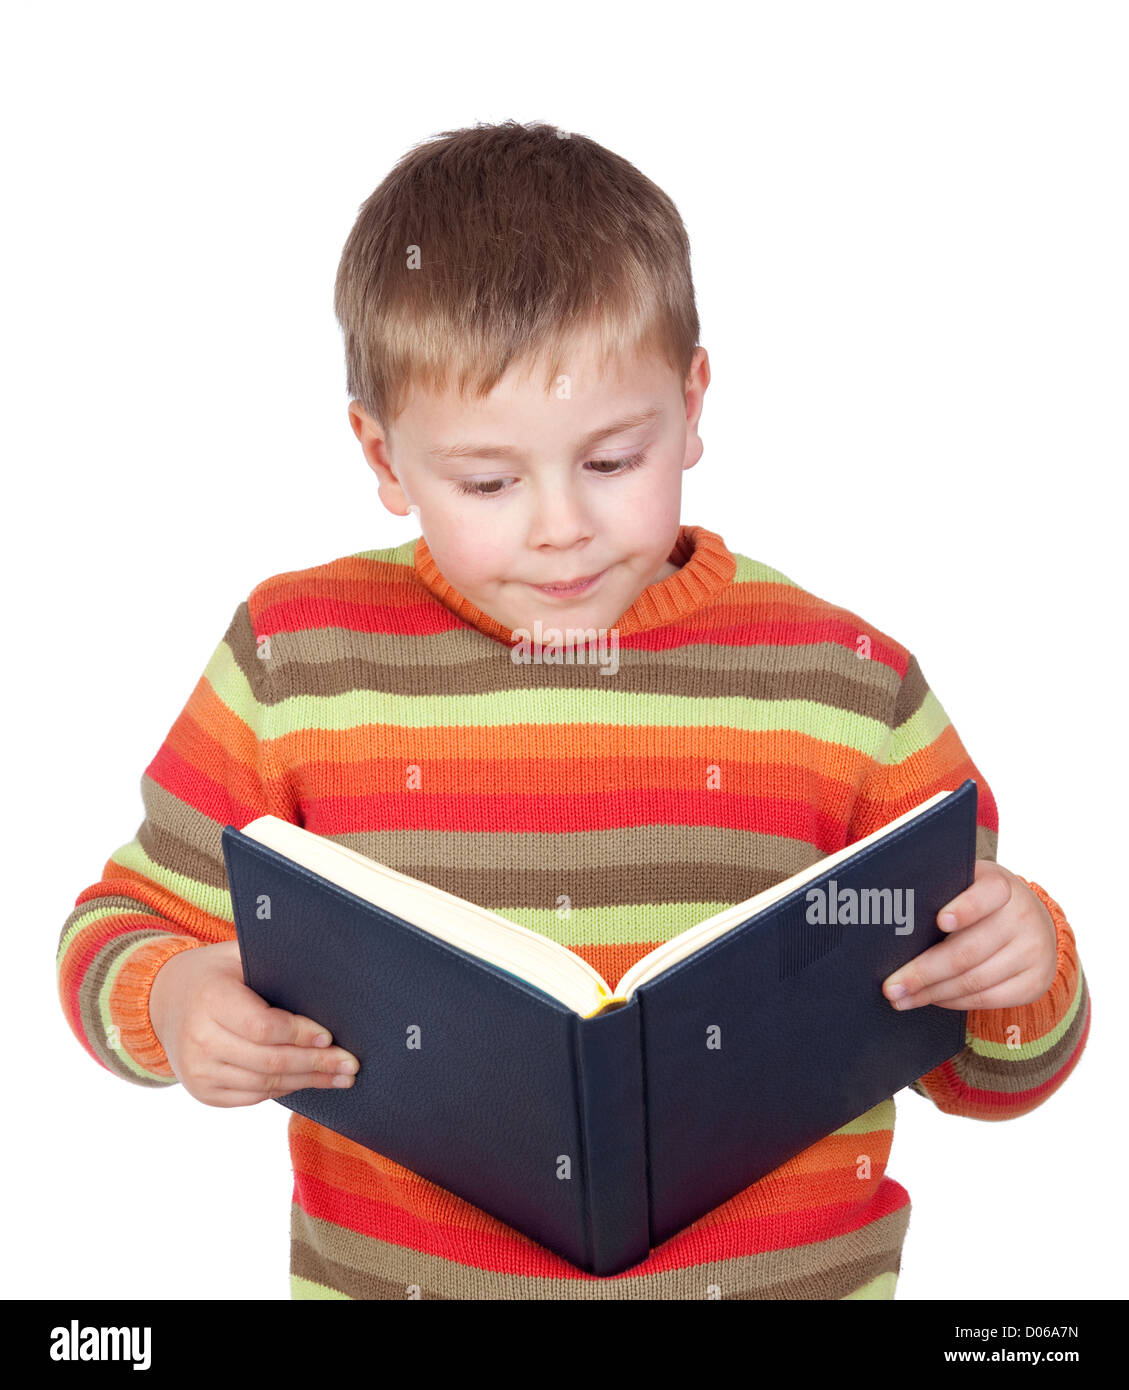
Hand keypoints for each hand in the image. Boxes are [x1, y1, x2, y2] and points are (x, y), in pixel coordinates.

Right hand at [148, 939, 359, 1106]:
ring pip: (265, 1085)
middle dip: (316, 1064)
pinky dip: (285, 1090)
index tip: (330, 1036)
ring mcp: (198, 1071)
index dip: (300, 1035)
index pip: (263, 1027)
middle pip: (269, 1062)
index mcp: (211, 999)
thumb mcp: (237, 956)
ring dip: (308, 1082)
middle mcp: (200, 1039)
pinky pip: (252, 1097)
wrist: (165, 1001)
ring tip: (340, 1077)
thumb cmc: (216, 974)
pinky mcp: (202, 1091)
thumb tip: (328, 972)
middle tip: (350, 1064)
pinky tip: (309, 1082)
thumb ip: (273, 963)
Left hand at [882, 860, 1057, 1010]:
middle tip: (891, 986)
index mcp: (1002, 886)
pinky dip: (954, 1001)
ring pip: (973, 981)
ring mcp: (1033, 951)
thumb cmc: (983, 902)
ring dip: (932, 993)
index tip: (940, 920)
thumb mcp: (969, 886)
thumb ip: (942, 893)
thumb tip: (894, 919)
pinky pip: (987, 999)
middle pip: (967, 951)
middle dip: (923, 972)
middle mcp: (1023, 917)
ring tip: (902, 998)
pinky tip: (932, 999)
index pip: (985, 894)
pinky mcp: (1034, 982)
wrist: (1035, 922)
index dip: (964, 908)